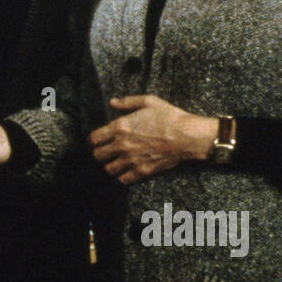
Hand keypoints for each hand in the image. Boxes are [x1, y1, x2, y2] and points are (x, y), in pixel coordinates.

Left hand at [89, 95, 216, 185]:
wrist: (188, 136)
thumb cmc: (170, 117)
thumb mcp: (149, 101)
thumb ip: (128, 102)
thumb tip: (113, 102)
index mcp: (120, 126)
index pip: (93, 139)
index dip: (93, 140)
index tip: (98, 141)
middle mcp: (122, 144)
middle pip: (97, 156)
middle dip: (99, 153)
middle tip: (106, 152)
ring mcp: (132, 159)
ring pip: (108, 169)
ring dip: (110, 165)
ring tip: (116, 162)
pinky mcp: (142, 171)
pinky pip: (123, 179)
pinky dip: (122, 176)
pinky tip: (127, 171)